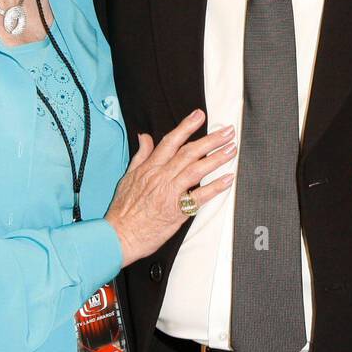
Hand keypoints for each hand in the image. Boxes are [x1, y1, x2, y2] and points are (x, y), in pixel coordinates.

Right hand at [105, 108, 236, 265]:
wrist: (120, 235)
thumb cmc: (123, 209)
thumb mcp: (128, 177)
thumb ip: (140, 155)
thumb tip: (144, 136)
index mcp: (150, 168)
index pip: (171, 141)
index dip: (186, 126)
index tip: (199, 116)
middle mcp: (161, 177)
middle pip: (189, 153)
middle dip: (211, 140)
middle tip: (227, 132)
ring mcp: (170, 193)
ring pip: (197, 170)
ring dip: (217, 158)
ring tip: (231, 150)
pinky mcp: (178, 211)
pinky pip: (200, 196)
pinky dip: (215, 187)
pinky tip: (228, 178)